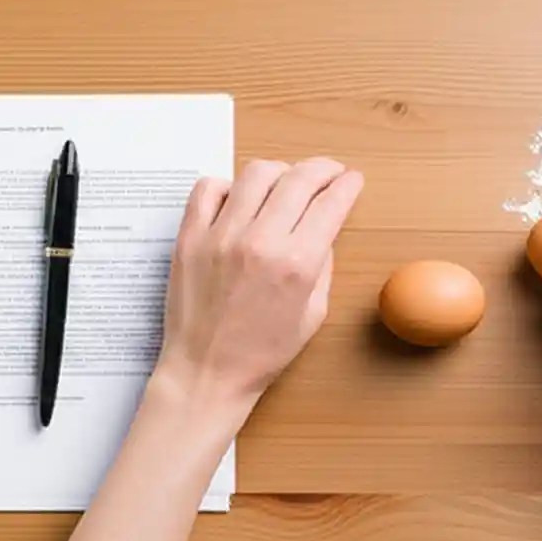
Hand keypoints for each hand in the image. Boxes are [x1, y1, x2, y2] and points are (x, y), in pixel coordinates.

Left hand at [156, 157, 363, 403]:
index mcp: (296, 265)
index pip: (330, 203)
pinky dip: (229, 185)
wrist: (207, 372)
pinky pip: (209, 188)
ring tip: (286, 182)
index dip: (347, 185)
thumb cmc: (262, 352)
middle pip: (299, 179)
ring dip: (280, 171)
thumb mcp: (313, 314)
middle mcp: (259, 242)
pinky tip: (239, 199)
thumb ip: (322, 264)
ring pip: (257, 173)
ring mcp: (220, 236)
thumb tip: (323, 227)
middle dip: (323, 168)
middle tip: (329, 171)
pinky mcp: (190, 238)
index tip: (352, 180)